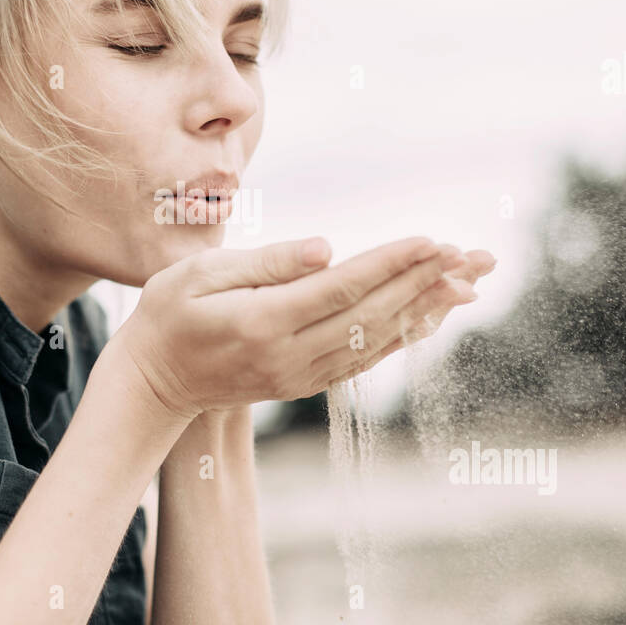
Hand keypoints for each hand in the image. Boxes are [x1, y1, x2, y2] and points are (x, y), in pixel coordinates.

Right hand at [107, 235, 492, 421]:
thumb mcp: (198, 275)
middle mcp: (289, 356)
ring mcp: (300, 375)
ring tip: (469, 282)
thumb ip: (264, 263)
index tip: (432, 241)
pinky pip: (364, 359)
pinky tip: (430, 316)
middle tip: (473, 256)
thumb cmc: (167, 315)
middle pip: (372, 315)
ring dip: (426, 310)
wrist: (152, 384)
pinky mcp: (305, 383)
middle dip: (426, 282)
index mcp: (262, 323)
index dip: (391, 264)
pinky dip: (402, 336)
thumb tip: (325, 250)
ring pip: (377, 341)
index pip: (341, 288)